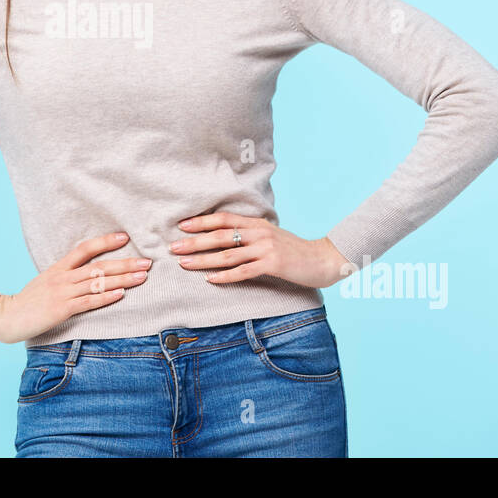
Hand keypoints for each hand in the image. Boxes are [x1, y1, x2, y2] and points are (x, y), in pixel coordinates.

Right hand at [0, 232, 150, 343]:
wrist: (6, 316)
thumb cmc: (28, 301)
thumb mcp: (46, 282)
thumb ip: (66, 277)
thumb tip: (89, 274)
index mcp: (59, 268)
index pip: (85, 249)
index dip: (105, 241)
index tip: (124, 237)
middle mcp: (63, 277)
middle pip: (99, 266)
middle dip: (125, 263)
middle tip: (147, 262)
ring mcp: (62, 292)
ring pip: (98, 282)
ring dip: (123, 280)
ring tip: (142, 277)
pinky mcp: (62, 309)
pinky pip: (88, 301)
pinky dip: (106, 297)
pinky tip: (121, 295)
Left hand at [170, 212, 353, 289]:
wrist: (324, 259)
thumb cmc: (295, 250)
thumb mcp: (272, 236)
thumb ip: (251, 234)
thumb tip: (226, 237)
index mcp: (257, 223)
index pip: (224, 219)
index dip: (201, 221)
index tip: (181, 225)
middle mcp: (259, 233)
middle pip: (220, 235)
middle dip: (194, 241)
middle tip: (173, 247)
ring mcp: (266, 248)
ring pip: (227, 254)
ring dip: (203, 259)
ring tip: (184, 263)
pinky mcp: (273, 264)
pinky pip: (243, 271)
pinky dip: (225, 276)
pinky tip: (210, 279)